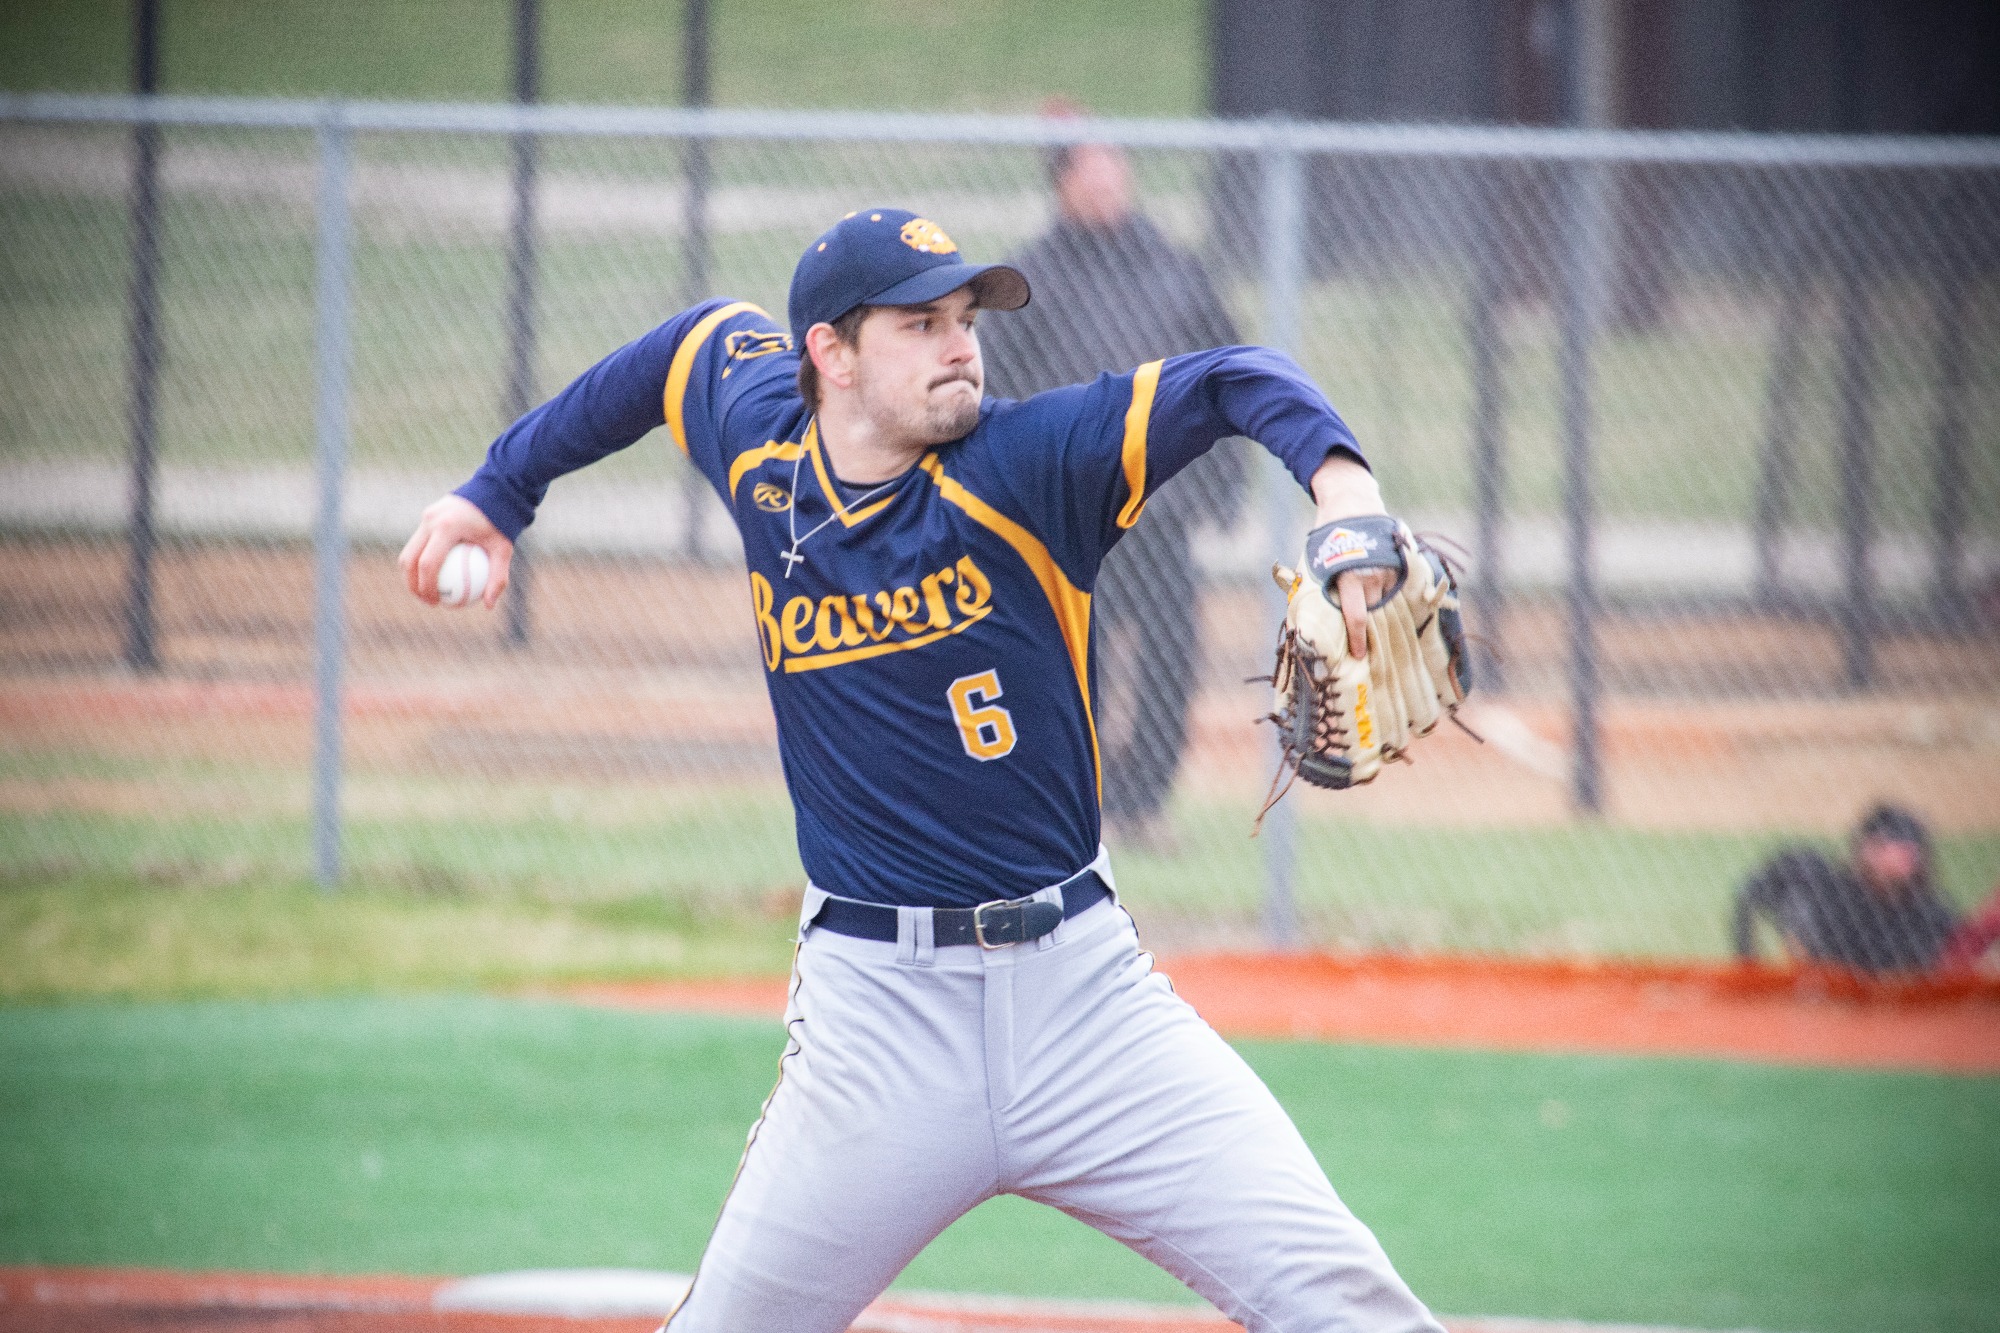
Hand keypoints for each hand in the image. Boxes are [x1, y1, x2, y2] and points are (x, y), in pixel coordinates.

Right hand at [398, 495, 512, 608]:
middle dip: (412, 584)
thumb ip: (497, 577)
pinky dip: (421, 560)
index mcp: (447, 527)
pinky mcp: (428, 515)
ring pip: (409, 550)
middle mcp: (431, 520)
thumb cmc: (502, 521)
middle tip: (427, 601)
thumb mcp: (504, 550)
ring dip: (412, 573)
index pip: (427, 564)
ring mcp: (427, 515)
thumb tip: (488, 605)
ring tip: (426, 591)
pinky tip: (434, 575)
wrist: (497, 489)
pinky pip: (419, 542)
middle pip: (410, 559)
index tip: (436, 602)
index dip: (426, 587)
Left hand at [1308, 453, 1392, 658]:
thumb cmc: (1327, 533)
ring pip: (1388, 600)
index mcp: (1349, 577)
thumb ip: (1320, 586)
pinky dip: (1390, 592)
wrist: (1351, 499)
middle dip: (1372, 628)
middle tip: (1368, 643)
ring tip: (1375, 614)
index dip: (1359, 640)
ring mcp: (1390, 567)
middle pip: (1376, 613)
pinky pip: (1397, 586)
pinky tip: (1384, 593)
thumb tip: (1315, 617)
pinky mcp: (1401, 560)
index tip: (1359, 657)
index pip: (1357, 617)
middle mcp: (1373, 575)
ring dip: (1381, 609)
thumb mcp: (1316, 560)